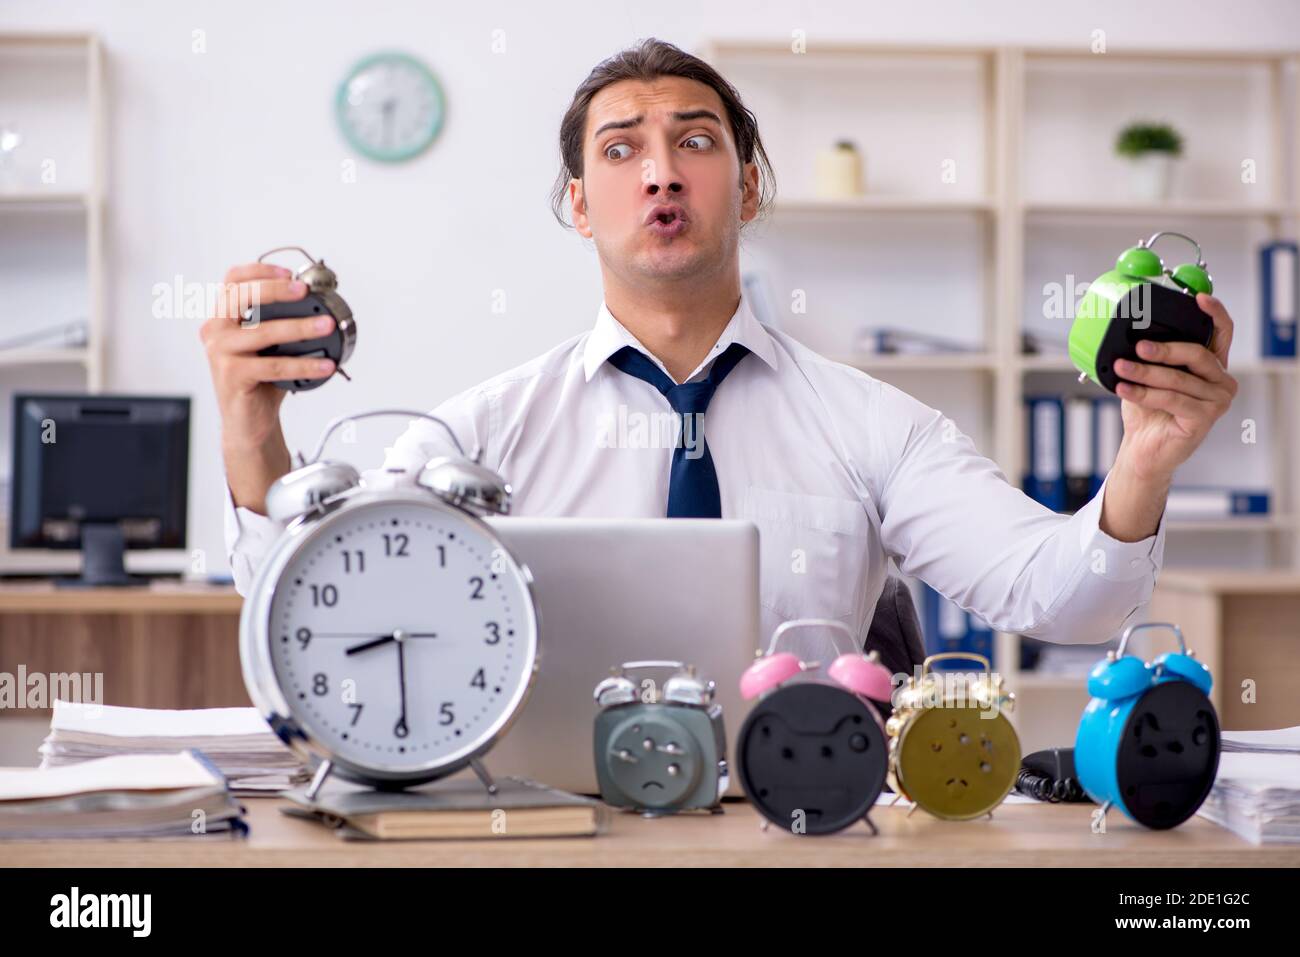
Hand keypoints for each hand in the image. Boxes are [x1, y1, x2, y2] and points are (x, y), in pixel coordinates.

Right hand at [199, 262, 336, 511]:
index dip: (259, 271)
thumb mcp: (271, 346)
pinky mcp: (232, 375)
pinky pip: (274, 365)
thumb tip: (324, 307)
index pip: (233, 281)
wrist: (248, 422)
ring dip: (300, 328)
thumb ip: (284, 323)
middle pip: (241, 297)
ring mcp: (221, 353)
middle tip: (305, 292)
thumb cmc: (261, 380)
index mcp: (222, 317)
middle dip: (276, 290)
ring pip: (263, 332)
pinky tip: (325, 365)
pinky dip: (304, 365)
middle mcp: (215, 330)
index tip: (289, 274)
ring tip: (327, 326)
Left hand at [1110, 292, 1238, 483]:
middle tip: (1137, 347)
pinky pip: (1171, 400)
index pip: (1222, 332)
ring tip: (1121, 368)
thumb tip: (1132, 336)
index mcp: (1212, 365)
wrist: (1142, 449)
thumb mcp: (1149, 376)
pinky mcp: (1204, 419)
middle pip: (1197, 354)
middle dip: (1163, 349)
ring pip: (1178, 378)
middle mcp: (1221, 381)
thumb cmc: (1148, 411)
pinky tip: (1124, 388)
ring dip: (1145, 372)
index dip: (1214, 313)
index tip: (1199, 299)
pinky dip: (1143, 393)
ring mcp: (1217, 401)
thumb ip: (1152, 356)